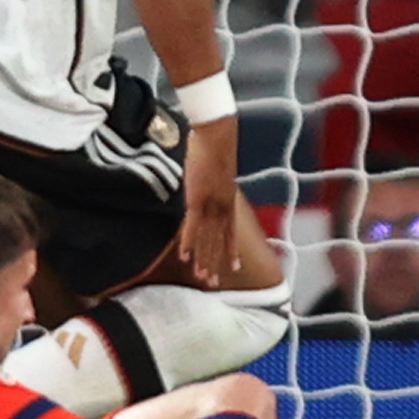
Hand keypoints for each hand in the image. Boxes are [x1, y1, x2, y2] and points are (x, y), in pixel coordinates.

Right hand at [177, 120, 239, 286]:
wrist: (216, 135)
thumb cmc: (215, 147)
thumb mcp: (217, 172)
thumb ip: (214, 185)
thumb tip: (206, 188)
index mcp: (228, 200)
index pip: (230, 232)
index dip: (231, 250)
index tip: (233, 267)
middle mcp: (222, 207)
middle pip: (218, 241)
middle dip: (215, 263)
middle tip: (213, 283)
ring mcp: (210, 204)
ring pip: (206, 239)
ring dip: (202, 260)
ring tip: (200, 278)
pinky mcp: (197, 199)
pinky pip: (192, 226)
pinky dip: (188, 242)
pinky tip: (185, 257)